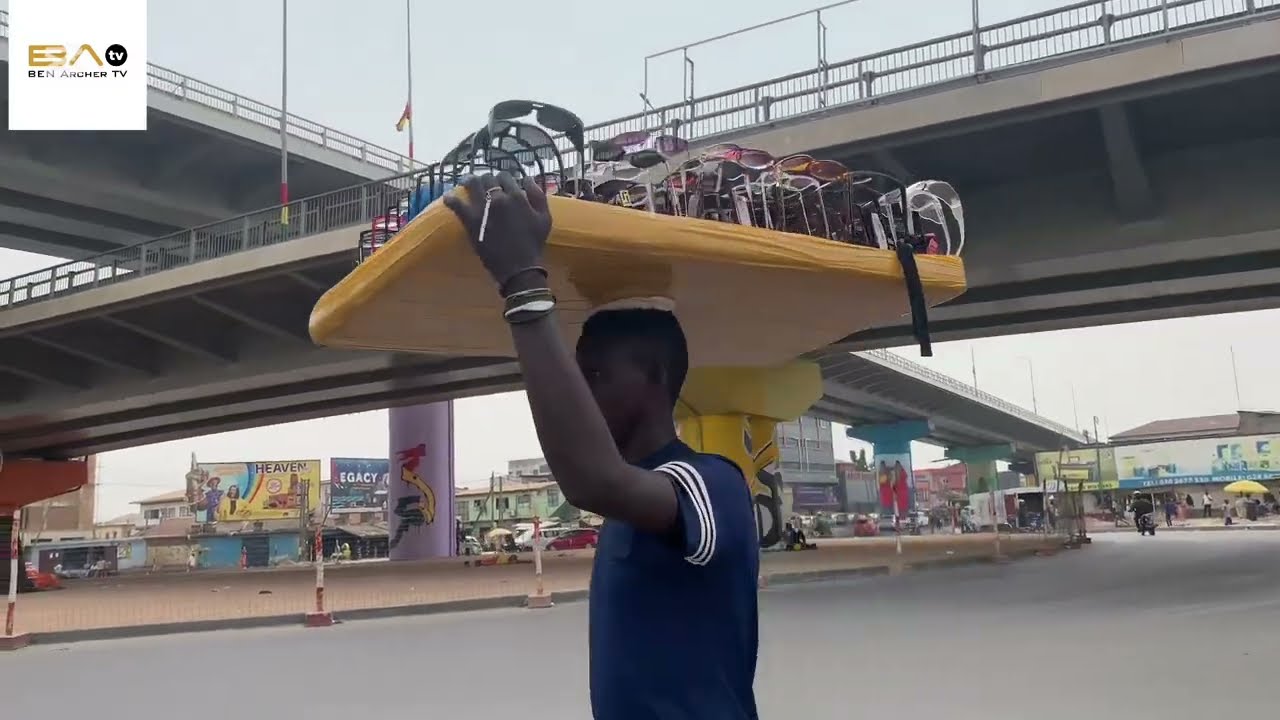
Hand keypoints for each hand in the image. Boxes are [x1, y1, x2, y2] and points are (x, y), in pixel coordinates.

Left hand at [443, 172, 550, 292]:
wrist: (518, 267)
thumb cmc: (533, 244)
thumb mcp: (545, 218)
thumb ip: (538, 195)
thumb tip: (527, 178)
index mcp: (517, 196)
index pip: (505, 176)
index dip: (502, 178)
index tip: (501, 183)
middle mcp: (498, 198)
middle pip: (488, 178)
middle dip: (486, 179)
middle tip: (485, 185)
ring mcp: (483, 209)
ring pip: (472, 184)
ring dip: (469, 181)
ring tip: (466, 183)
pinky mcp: (471, 221)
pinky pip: (456, 204)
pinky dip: (450, 199)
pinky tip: (448, 197)